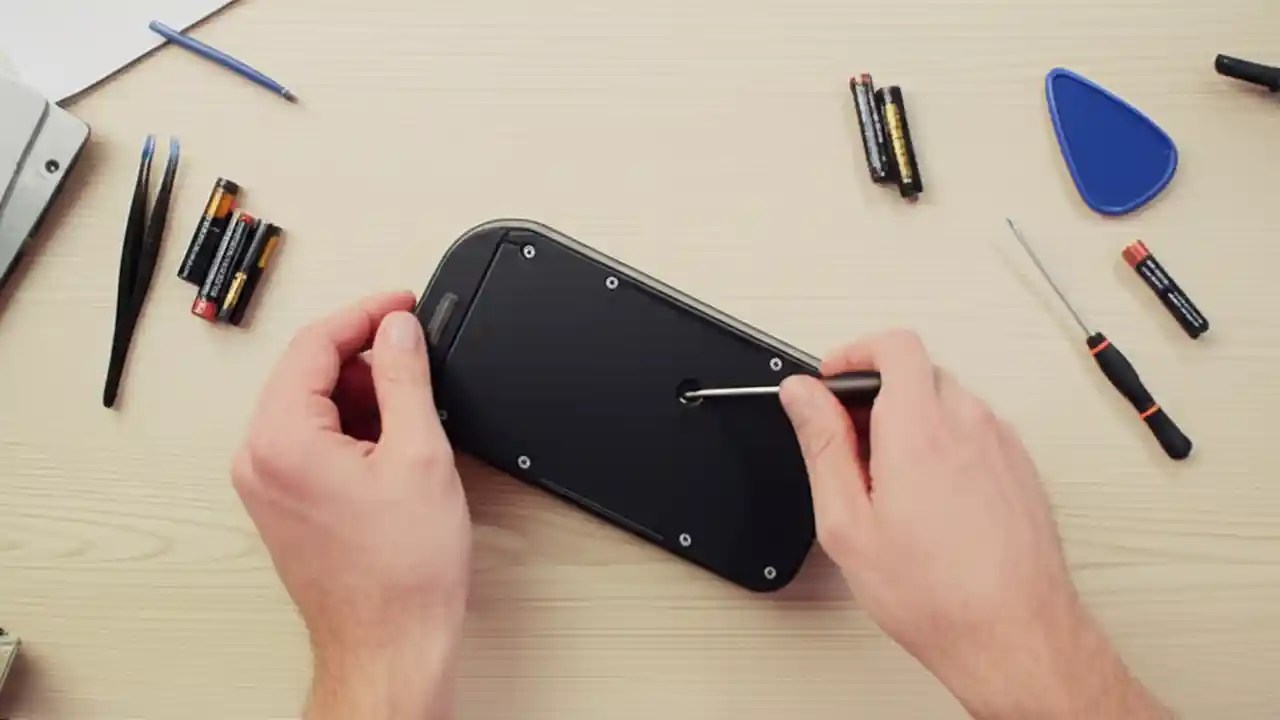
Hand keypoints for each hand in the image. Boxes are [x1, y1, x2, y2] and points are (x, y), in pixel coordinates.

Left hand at [232, 292, 469, 719]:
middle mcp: (259, 458)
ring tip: (415, 410)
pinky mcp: (282, 501)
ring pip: (312, 405)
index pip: (315, 344)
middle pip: (308, 372)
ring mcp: (266, 482)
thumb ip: (405, 377)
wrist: (390, 643)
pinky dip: (352, 425)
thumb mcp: (419, 452)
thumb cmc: (401, 572)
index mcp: (282, 439)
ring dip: (362, 393)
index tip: (402, 303)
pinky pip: (311, 438)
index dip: (365, 314)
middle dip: (365, 356)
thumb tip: (398, 330)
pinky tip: (394, 438)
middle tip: (417, 353)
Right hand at [779, 331, 1166, 719]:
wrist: (1014, 636)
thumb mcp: (848, 522)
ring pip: (948, 402)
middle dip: (877, 395)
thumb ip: (822, 444)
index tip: (832, 379)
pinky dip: (945, 445)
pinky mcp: (1021, 467)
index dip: (855, 352)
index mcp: (920, 430)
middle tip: (851, 444)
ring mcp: (1002, 444)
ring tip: (891, 485)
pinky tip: (929, 501)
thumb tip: (802, 395)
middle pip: (918, 372)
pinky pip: (975, 431)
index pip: (894, 346)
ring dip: (913, 422)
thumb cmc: (937, 594)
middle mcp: (969, 425)